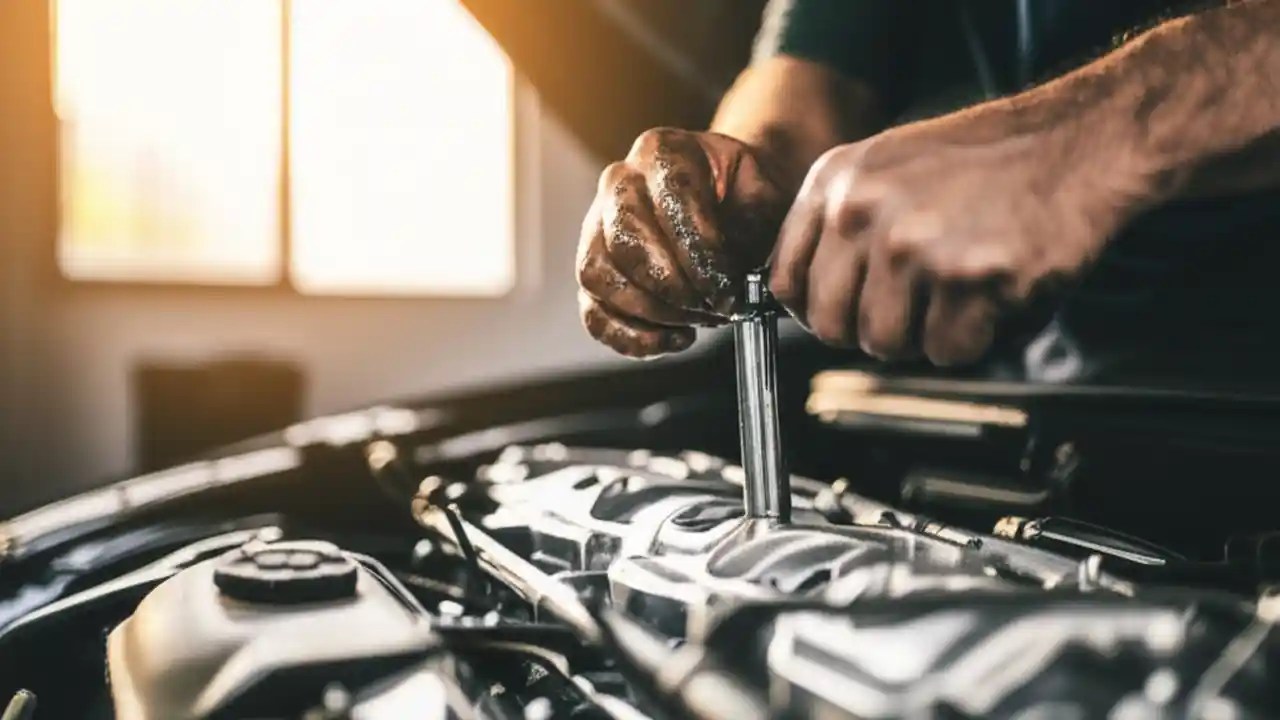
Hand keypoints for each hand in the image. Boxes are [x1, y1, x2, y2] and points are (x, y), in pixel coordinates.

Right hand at [577, 128, 788, 356]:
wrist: (731, 200)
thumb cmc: (746, 197)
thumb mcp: (764, 195)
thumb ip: (750, 226)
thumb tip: (727, 276)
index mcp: (662, 150)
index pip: (670, 200)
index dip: (700, 253)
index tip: (730, 290)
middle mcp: (619, 182)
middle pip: (624, 241)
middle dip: (674, 287)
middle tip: (716, 309)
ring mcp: (597, 226)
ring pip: (599, 277)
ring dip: (652, 313)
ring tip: (698, 321)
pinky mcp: (594, 270)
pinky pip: (592, 311)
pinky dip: (630, 337)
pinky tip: (673, 341)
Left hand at [770, 108, 1139, 365]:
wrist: (1079, 142)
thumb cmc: (988, 159)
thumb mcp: (887, 165)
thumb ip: (839, 223)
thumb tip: (805, 296)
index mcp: (836, 182)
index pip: (786, 281)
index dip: (814, 311)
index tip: (841, 314)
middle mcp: (864, 212)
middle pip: (830, 325)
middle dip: (868, 331)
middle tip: (909, 311)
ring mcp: (915, 246)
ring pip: (885, 345)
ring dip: (921, 337)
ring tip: (954, 297)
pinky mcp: (970, 280)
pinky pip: (946, 351)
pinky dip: (971, 339)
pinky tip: (989, 298)